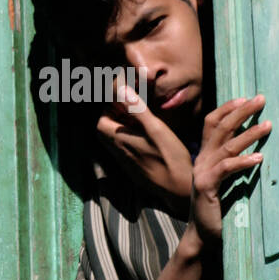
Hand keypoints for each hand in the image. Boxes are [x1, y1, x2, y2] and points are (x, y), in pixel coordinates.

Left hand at [96, 83, 193, 212]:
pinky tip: (147, 137)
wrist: (178, 189)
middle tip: (131, 110)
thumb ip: (138, 110)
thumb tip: (122, 90)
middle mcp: (118, 153)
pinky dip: (130, 139)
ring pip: (115, 141)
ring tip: (141, 121)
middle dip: (114, 117)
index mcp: (119, 140)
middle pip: (105, 131)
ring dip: (123, 128)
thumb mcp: (156, 129)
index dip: (108, 109)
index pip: (100, 122)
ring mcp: (126, 163)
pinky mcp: (134, 169)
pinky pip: (125, 150)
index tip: (122, 103)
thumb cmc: (169, 158)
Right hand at [188, 94, 270, 245]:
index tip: (246, 97)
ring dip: (249, 133)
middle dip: (241, 111)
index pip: (212, 123)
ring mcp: (201, 173)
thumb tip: (257, 148)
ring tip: (268, 125)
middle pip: (219, 127)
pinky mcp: (206, 187)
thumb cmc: (219, 209)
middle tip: (261, 99)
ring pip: (226, 145)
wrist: (202, 236)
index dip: (227, 108)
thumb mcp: (225, 181)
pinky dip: (243, 161)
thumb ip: (233, 164)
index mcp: (204, 156)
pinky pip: (226, 169)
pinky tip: (259, 157)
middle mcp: (201, 160)